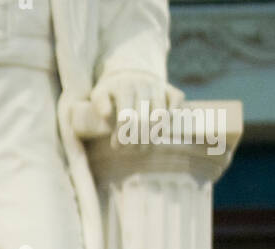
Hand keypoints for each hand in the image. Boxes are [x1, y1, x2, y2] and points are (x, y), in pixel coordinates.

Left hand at [70, 71, 184, 140]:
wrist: (130, 71)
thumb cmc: (110, 92)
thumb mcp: (99, 95)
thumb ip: (98, 105)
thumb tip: (104, 115)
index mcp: (121, 86)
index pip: (125, 116)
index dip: (121, 135)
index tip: (115, 146)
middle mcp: (141, 84)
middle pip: (142, 119)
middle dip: (136, 140)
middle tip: (129, 151)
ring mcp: (157, 86)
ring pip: (160, 114)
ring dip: (153, 136)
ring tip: (143, 149)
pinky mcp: (170, 88)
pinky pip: (175, 103)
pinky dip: (170, 117)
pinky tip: (160, 130)